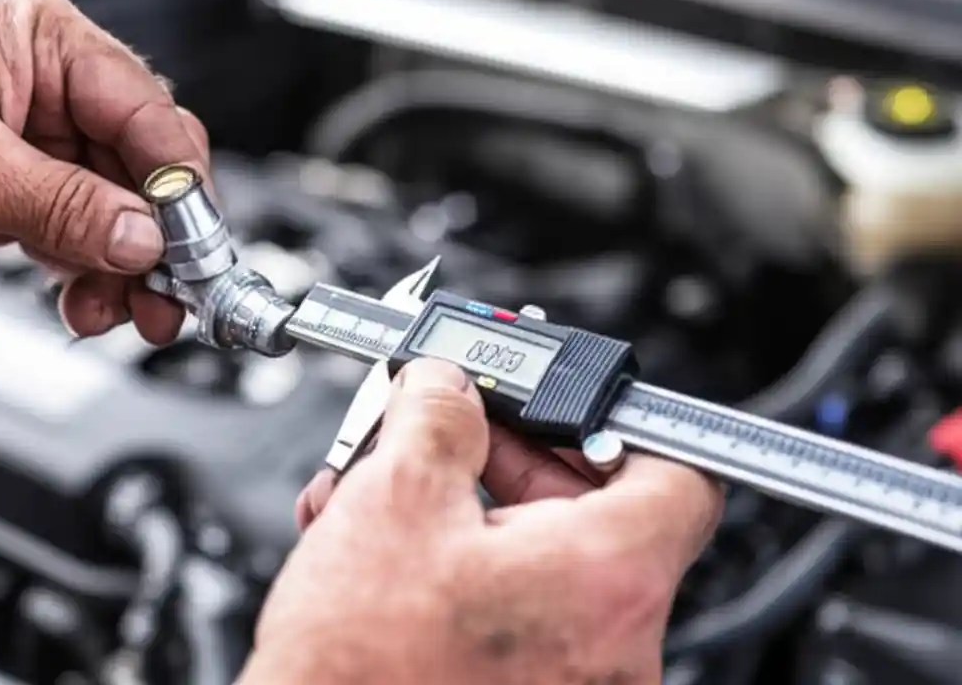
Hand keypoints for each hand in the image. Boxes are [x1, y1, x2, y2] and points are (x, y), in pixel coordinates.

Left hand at [0, 0, 198, 341]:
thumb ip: (63, 208)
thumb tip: (143, 238)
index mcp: (39, 39)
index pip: (147, 114)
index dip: (180, 191)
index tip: (195, 254)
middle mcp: (40, 76)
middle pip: (138, 163)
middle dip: (154, 238)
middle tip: (166, 300)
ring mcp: (23, 125)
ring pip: (108, 202)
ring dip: (116, 263)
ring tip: (114, 311)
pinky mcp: (4, 170)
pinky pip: (68, 220)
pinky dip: (79, 264)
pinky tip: (80, 297)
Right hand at [239, 359, 722, 684]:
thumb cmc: (359, 667)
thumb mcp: (394, 496)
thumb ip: (440, 415)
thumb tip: (448, 386)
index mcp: (609, 579)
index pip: (680, 472)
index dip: (612, 424)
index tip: (555, 410)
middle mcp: (616, 646)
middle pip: (594, 514)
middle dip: (507, 463)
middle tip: (450, 441)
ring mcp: (578, 684)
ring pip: (541, 564)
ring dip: (465, 517)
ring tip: (386, 503)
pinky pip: (521, 616)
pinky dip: (464, 575)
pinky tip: (388, 558)